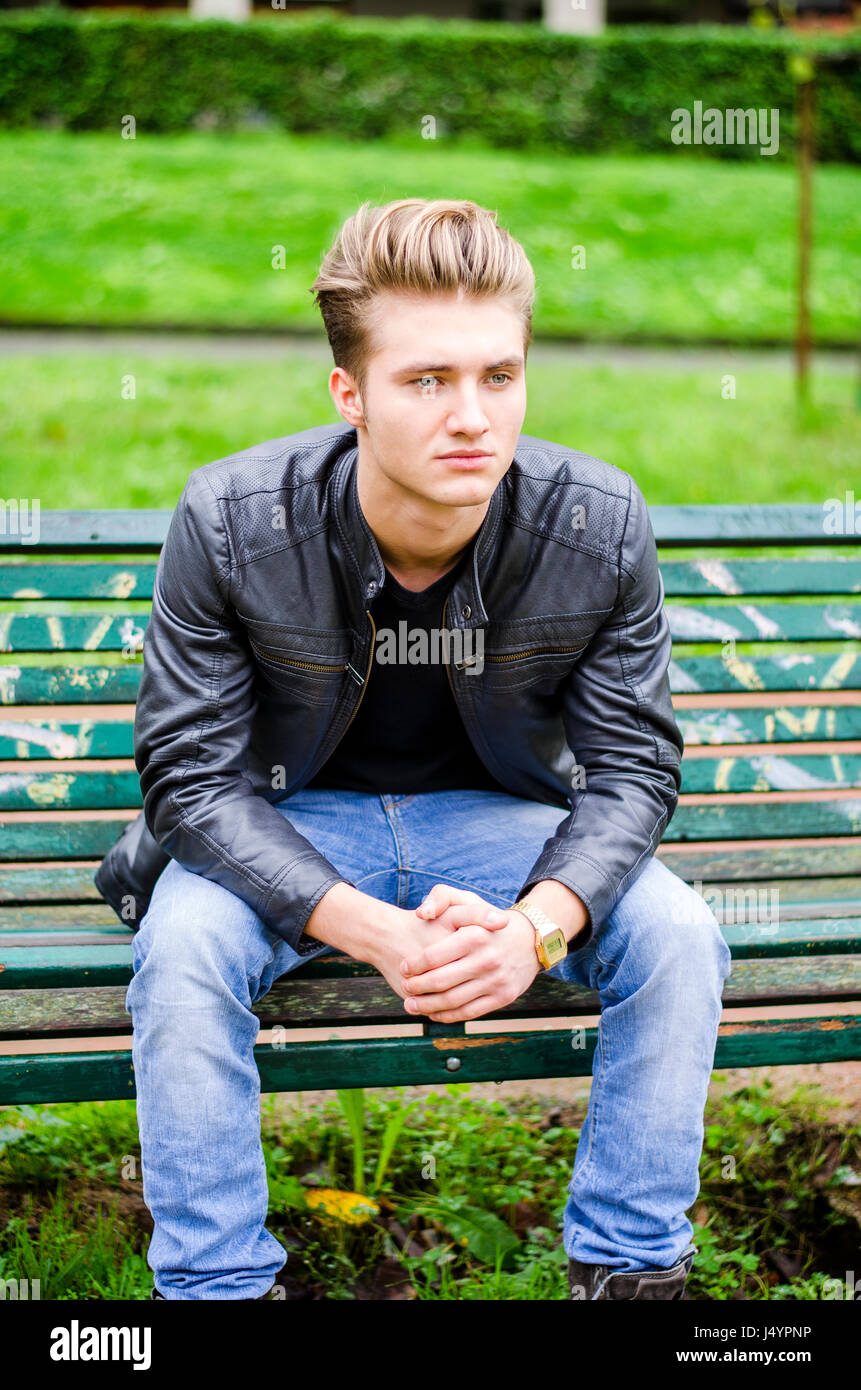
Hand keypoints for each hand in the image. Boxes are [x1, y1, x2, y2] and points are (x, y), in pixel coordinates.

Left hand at [401, 884, 539, 1023]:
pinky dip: (448, 1016)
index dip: (414, 965)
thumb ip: (441, 897)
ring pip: (452, 1000)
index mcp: (475, 936)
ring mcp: (496, 980)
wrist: (530, 940)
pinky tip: (433, 1013)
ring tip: (410, 1004)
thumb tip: (421, 914)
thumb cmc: (489, 922)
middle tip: (405, 986)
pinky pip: (469, 1012)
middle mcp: (487, 959)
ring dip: (426, 1006)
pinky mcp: (503, 997)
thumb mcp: (468, 900)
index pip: (434, 956)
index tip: (403, 967)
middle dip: (416, 987)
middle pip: (440, 981)